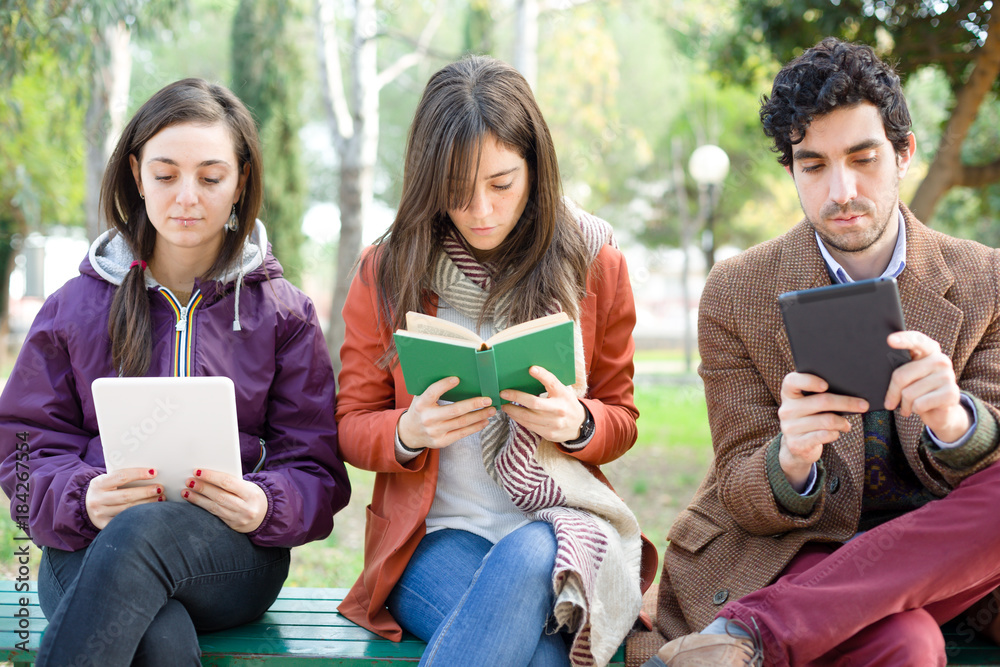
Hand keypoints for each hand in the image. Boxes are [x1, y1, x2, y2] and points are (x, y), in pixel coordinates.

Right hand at [86, 467, 163, 529]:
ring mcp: (100, 514)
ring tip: (160, 499)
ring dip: (147, 504)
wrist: (86, 507)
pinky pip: (125, 521)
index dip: (139, 474)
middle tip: (160, 488)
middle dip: (146, 492)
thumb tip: (150, 474)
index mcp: (98, 484)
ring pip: (128, 509)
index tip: (153, 472)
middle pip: (127, 495)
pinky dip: (140, 516)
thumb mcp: (107, 481)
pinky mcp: (104, 525)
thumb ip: (123, 478)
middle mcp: (97, 500)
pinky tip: (150, 512)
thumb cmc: (105, 490)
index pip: (121, 476)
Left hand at [182, 469, 267, 532]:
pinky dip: (202, 507)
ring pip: (214, 507)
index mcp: (251, 493)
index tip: (197, 471)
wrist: (264, 515)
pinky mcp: (231, 526)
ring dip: (197, 498)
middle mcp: (246, 507)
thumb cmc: (251, 495)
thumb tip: (207, 475)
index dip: (211, 477)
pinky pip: (214, 515)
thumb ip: (232, 482)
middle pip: (219, 496)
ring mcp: (238, 519)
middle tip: (189, 481)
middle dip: (202, 488)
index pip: (228, 483)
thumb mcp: (248, 486)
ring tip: (186, 491)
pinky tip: (193, 501)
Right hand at [397, 376, 495, 449]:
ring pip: (462, 422)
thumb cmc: (421, 410)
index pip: (432, 393)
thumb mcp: (420, 397)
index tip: (457, 379)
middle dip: (473, 404)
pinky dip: (475, 427)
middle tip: (488, 399)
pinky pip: (462, 433)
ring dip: (479, 415)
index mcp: (421, 404)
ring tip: (492, 410)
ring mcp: (435, 431)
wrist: (410, 433)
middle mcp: (428, 418)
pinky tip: (485, 421)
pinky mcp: (442, 441)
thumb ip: (433, 389)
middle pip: (454, 410)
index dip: (444, 385)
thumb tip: (455, 375)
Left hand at [500, 366, 586, 442]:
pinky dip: (518, 419)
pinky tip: (512, 413)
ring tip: (504, 405)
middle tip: (503, 393)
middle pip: (534, 402)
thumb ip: (550, 384)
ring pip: (527, 416)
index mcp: (563, 394)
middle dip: (516, 397)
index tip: (531, 369)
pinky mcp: (548, 433)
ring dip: (512, 410)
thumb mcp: (563, 391)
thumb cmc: (566, 403)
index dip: (542, 375)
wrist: (579, 425)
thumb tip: (529, 371)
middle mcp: (559, 409)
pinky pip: (529, 425)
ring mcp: (554, 423)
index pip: (552, 382)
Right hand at [778, 372, 867, 490]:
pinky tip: (837, 433)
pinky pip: (824, 435)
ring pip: (826, 420)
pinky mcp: (796, 444)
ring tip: (847, 425)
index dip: (809, 381)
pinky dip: (835, 434)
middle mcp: (786, 410)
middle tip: (864, 405)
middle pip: (821, 401)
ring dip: (843, 422)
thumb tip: (850, 390)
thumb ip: (820, 394)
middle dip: (847, 402)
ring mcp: (789, 428)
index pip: (792, 381)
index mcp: (788, 394)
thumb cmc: (810, 418)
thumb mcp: (809, 404)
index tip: (826, 385)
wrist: (797, 447)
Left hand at [884, 331, 968, 441]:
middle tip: (890, 403)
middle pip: (901, 376)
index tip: (890, 340)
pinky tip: (922, 409)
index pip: (916, 340)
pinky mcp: (951, 394)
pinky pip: (919, 404)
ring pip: (908, 394)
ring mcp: (948, 376)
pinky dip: (915, 410)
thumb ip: (900, 367)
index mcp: (929, 350)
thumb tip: (878, 373)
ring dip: (905, 405)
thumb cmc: (918, 390)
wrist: (942, 411)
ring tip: (910, 405)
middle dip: (892, 393)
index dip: (903, 340)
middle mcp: (940, 360)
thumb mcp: (909, 376)